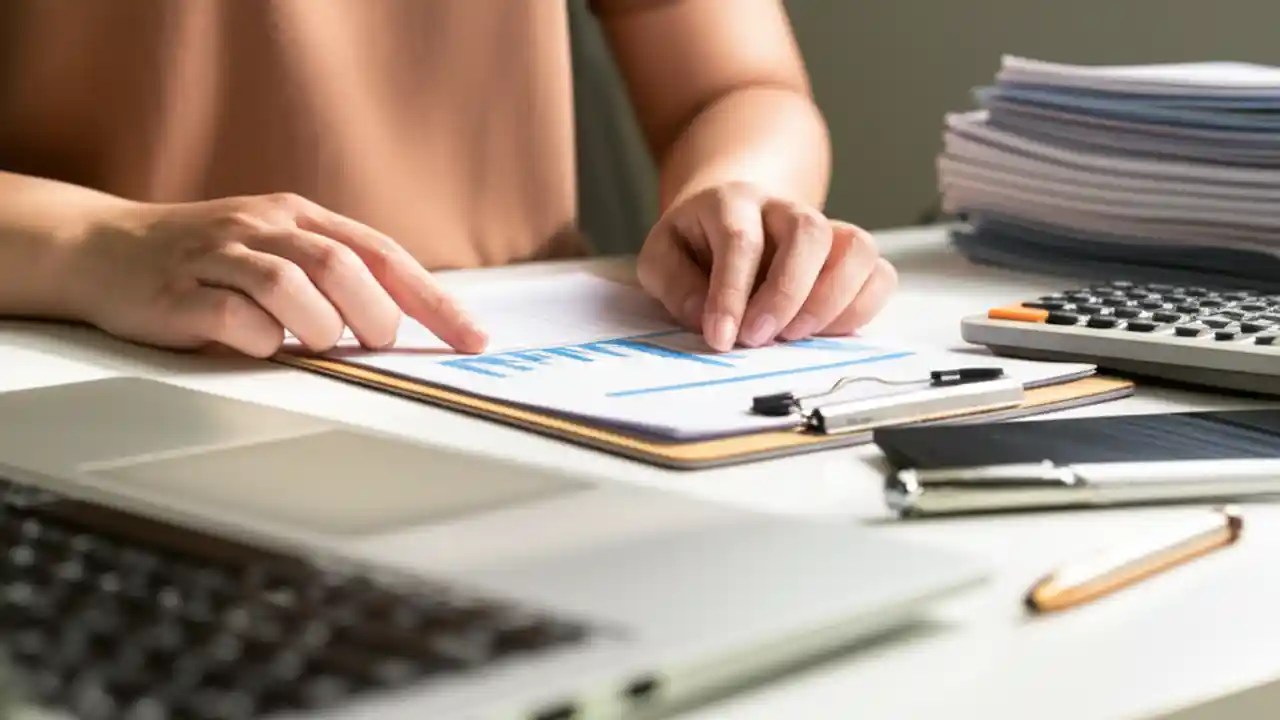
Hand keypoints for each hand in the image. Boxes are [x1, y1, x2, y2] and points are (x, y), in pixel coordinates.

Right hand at [68, 192, 487, 357]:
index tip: (472, 339)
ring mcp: (217, 254)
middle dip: (373, 316)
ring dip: (319, 328)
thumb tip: (403, 327)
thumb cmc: (207, 260)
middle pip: (342, 265)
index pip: (382, 254)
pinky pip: (233, 315)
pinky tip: (256, 344)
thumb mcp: (276, 251)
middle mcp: (262, 226)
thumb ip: (333, 278)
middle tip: (371, 344)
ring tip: (313, 345)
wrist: (100, 248)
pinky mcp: (176, 291)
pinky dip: (259, 340)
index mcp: (298, 217)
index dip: (433, 300)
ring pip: (291, 284)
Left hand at [635, 182, 897, 350]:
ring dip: (831, 301)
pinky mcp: (850, 255)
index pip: (741, 240)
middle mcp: (786, 208)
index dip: (731, 293)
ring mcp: (826, 228)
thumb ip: (675, 285)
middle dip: (787, 294)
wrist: (730, 218)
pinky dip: (859, 309)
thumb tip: (706, 319)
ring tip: (794, 337)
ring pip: (857, 247)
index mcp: (732, 202)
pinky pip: (879, 274)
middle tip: (759, 338)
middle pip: (809, 232)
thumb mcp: (662, 258)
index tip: (721, 339)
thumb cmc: (694, 245)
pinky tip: (824, 332)